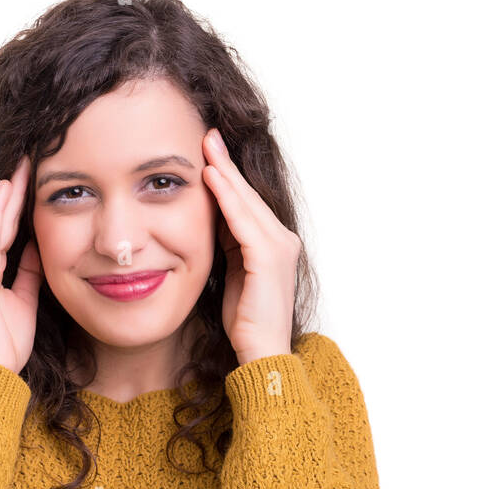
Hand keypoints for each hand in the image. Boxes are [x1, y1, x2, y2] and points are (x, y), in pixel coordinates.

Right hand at [0, 154, 41, 374]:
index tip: (31, 180)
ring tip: (20, 167)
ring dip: (8, 194)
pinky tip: (6, 193)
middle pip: (0, 222)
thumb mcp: (24, 300)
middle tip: (27, 161)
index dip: (18, 206)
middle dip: (14, 191)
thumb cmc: (6, 343)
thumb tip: (37, 247)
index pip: (6, 231)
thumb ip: (28, 272)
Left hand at [201, 128, 300, 362]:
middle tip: (208, 135)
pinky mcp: (268, 258)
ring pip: (246, 202)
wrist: (261, 353)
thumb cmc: (246, 322)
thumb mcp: (233, 274)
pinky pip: (243, 221)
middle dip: (227, 164)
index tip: (208, 151)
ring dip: (225, 172)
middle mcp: (282, 240)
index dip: (228, 177)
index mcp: (273, 244)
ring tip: (207, 146)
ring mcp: (279, 247)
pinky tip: (212, 178)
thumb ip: (228, 245)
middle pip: (248, 195)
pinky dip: (227, 198)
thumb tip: (211, 220)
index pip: (246, 203)